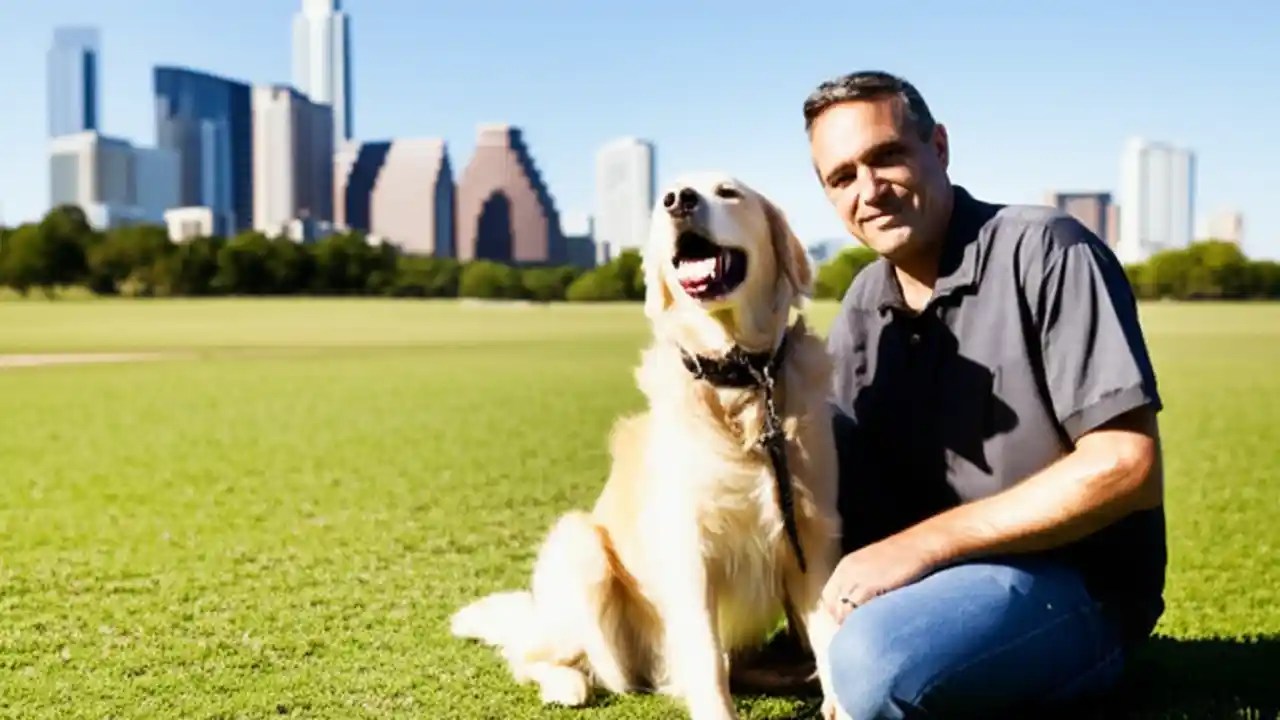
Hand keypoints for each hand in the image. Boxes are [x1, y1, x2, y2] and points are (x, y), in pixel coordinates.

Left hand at [820, 534, 940, 623]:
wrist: (922, 544)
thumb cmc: (906, 557)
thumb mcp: (877, 565)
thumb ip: (865, 580)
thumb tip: (863, 603)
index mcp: (846, 565)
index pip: (828, 596)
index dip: (836, 612)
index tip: (847, 624)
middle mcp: (847, 571)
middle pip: (833, 605)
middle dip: (841, 621)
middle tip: (855, 634)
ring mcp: (856, 577)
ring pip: (842, 610)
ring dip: (850, 624)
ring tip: (863, 636)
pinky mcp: (869, 586)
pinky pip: (855, 610)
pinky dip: (859, 621)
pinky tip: (870, 628)